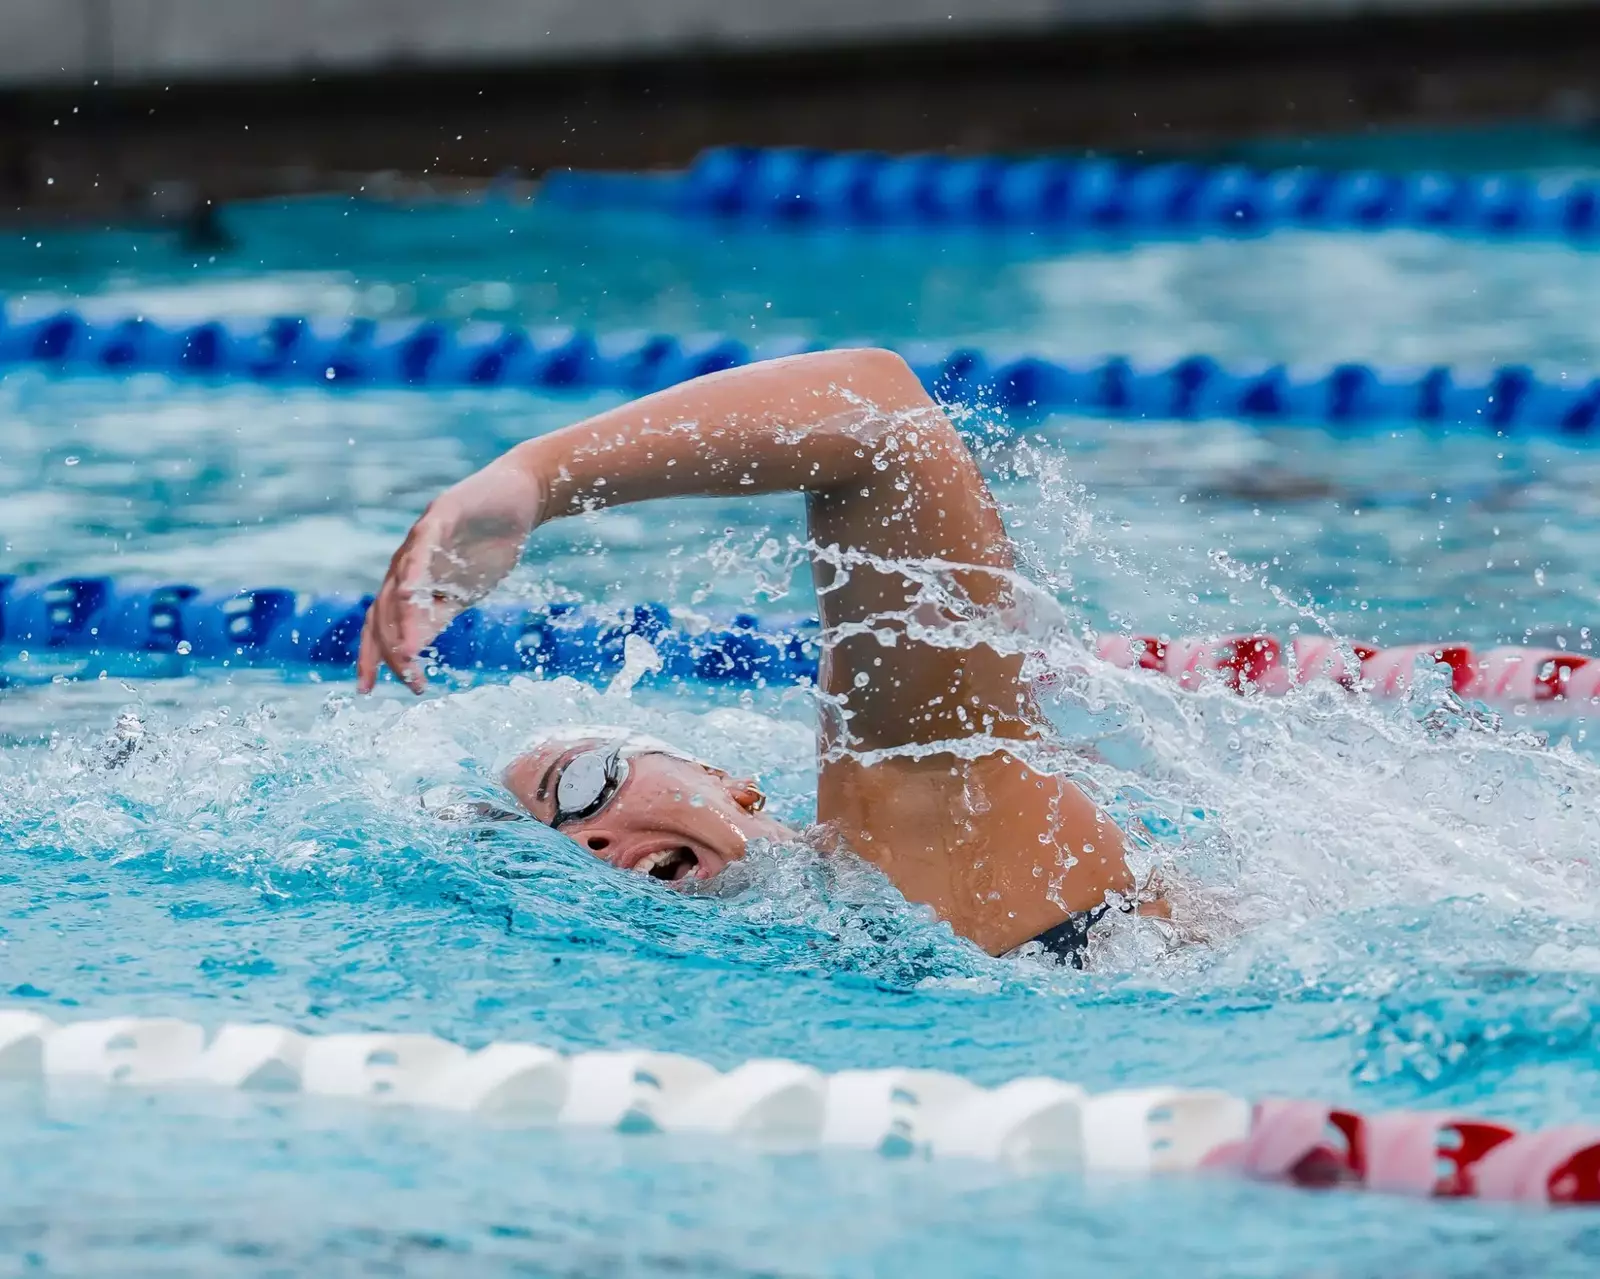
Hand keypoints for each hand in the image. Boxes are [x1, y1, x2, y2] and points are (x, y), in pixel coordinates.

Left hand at [357, 458, 544, 692]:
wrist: (519, 499)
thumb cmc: (490, 547)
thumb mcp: (463, 593)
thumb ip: (435, 616)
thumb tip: (410, 653)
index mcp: (410, 585)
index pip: (379, 624)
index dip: (370, 656)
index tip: (369, 690)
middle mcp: (406, 564)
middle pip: (383, 611)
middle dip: (390, 649)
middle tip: (409, 678)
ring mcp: (420, 540)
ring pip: (399, 587)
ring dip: (402, 622)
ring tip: (409, 653)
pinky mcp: (440, 517)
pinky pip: (421, 549)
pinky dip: (414, 573)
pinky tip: (413, 595)